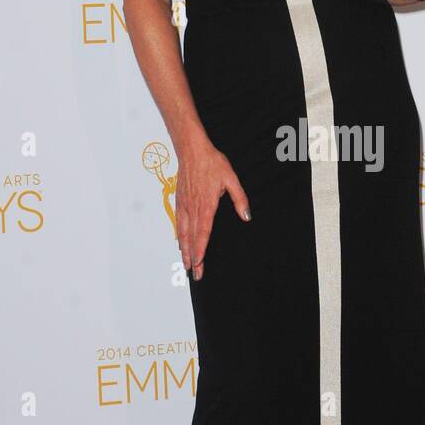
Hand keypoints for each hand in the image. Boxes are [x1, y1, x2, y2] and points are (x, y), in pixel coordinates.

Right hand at [175, 138, 250, 279]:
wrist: (192, 150)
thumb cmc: (212, 163)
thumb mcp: (231, 179)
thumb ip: (239, 199)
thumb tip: (246, 216)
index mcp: (206, 205)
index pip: (203, 232)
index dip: (201, 250)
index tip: (200, 263)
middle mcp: (193, 208)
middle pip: (192, 238)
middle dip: (193, 258)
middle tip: (195, 274)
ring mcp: (184, 205)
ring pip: (183, 233)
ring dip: (185, 250)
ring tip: (186, 264)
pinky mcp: (180, 201)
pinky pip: (178, 223)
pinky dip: (179, 236)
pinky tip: (180, 244)